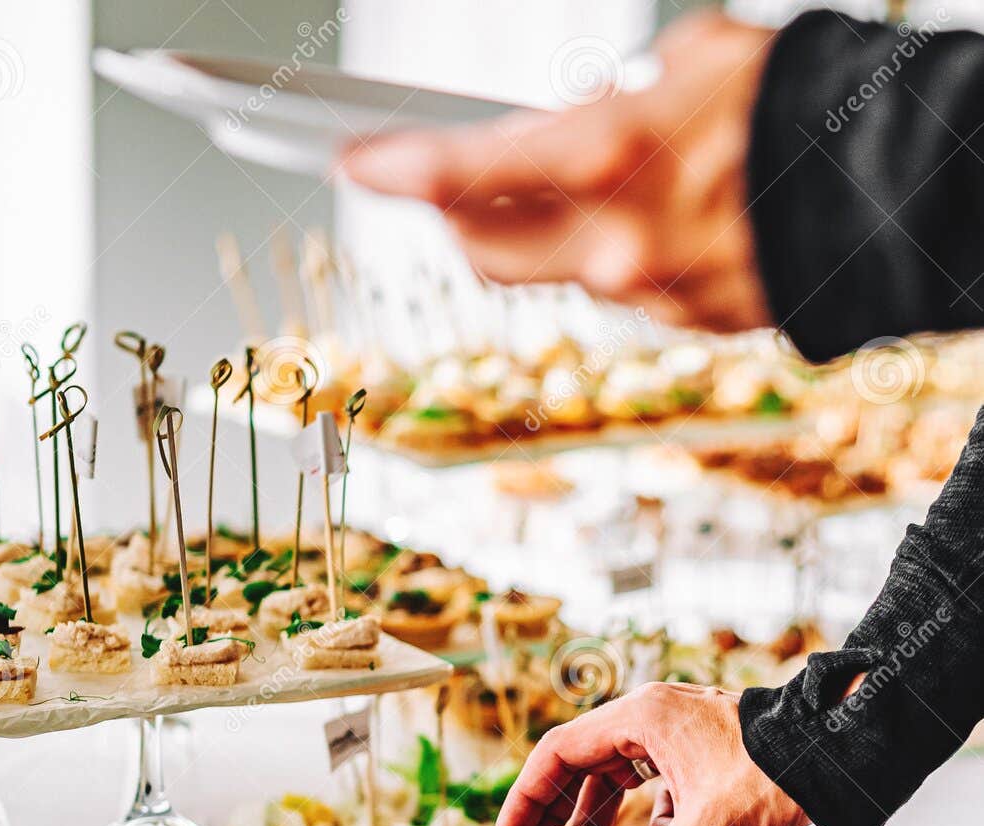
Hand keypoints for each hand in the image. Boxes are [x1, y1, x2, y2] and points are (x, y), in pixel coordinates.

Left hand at [340, 11, 772, 332]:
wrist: (903, 193)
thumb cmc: (803, 104)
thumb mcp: (703, 64)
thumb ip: (623, 104)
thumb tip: (596, 117)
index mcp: (610, 158)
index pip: (468, 175)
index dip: (400, 170)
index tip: (355, 161)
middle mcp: (615, 245)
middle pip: (488, 255)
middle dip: (458, 222)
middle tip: (448, 191)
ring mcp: (650, 299)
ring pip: (563, 276)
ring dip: (559, 236)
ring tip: (616, 183)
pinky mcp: (690, 327)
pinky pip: (633, 296)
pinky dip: (631, 261)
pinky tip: (679, 223)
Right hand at [495, 684, 808, 825]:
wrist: (840, 756)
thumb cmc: (777, 776)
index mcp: (640, 718)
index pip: (556, 756)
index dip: (524, 801)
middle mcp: (650, 718)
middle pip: (578, 770)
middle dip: (557, 823)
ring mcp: (674, 733)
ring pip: (614, 782)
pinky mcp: (696, 752)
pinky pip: (651, 788)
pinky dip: (645, 825)